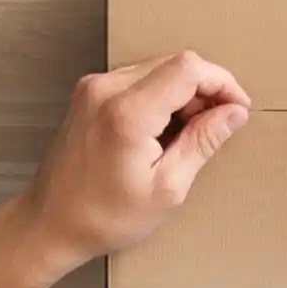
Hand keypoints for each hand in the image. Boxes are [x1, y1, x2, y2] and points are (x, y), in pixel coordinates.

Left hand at [7, 51, 251, 287]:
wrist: (49, 224)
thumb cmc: (104, 216)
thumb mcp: (167, 188)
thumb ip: (203, 142)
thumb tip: (234, 112)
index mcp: (127, 113)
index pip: (189, 68)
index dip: (221, 82)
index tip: (237, 106)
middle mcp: (106, 89)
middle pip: (175, 63)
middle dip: (205, 88)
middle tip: (217, 124)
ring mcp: (93, 88)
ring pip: (158, 68)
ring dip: (183, 92)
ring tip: (187, 134)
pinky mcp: (89, 92)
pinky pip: (138, 77)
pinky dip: (160, 95)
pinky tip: (163, 129)